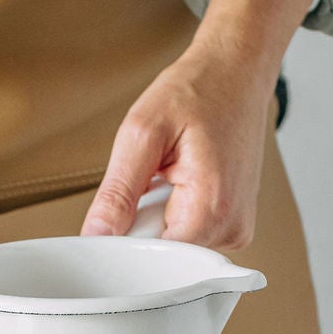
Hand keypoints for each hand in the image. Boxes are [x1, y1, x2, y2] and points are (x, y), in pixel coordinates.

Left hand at [82, 0, 317, 250]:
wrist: (236, 72)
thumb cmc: (197, 91)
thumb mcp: (142, 133)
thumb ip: (117, 191)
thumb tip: (96, 236)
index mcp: (212, 209)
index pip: (154, 261)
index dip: (125, 243)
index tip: (114, 216)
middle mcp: (232, 229)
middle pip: (163, 256)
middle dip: (140, 226)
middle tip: (146, 180)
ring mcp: (236, 229)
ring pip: (174, 246)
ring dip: (156, 217)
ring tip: (167, 175)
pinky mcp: (233, 224)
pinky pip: (188, 235)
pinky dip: (173, 213)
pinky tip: (178, 181)